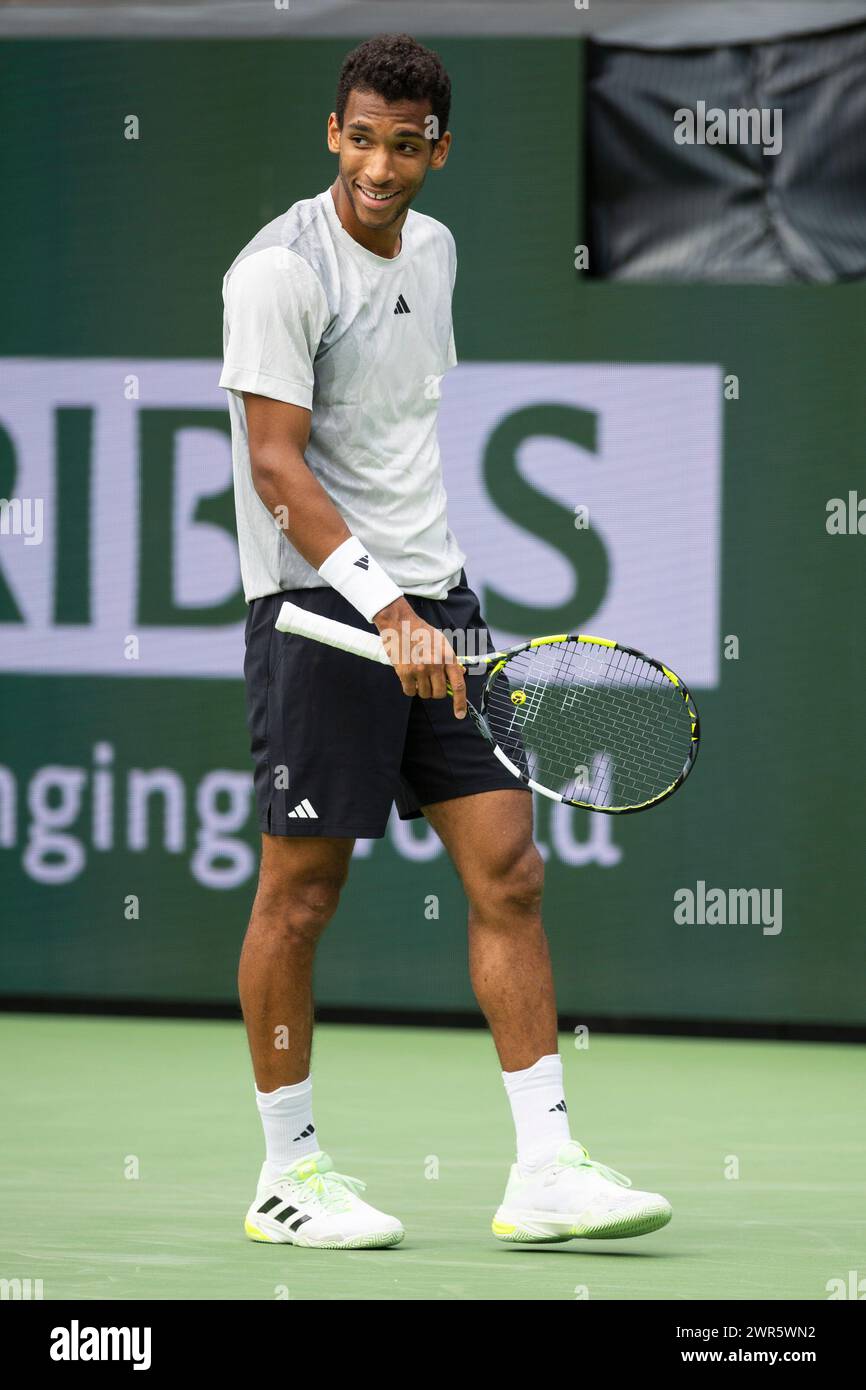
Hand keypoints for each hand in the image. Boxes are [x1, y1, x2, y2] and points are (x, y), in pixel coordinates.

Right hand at [372, 598, 466, 718]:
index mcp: (448, 656)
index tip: (460, 714)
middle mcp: (435, 664)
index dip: (460, 703)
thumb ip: (450, 659)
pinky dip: (410, 688)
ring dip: (422, 689)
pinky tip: (408, 677)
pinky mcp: (405, 673)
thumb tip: (459, 674)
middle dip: (435, 691)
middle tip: (430, 681)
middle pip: (440, 693)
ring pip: (424, 694)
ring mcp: (420, 669)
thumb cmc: (421, 632)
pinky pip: (410, 692)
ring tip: (418, 674)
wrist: (400, 623)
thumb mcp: (442, 642)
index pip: (458, 685)